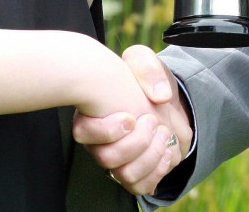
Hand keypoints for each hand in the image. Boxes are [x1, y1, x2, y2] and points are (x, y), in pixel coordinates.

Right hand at [73, 45, 189, 195]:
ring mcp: (116, 160)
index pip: (83, 133)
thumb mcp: (144, 62)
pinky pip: (140, 186)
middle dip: (138, 142)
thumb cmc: (143, 81)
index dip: (108, 130)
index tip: (131, 115)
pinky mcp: (134, 172)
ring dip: (150, 156)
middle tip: (154, 121)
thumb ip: (149, 68)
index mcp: (91, 116)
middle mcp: (98, 143)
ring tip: (164, 135)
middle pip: (107, 159)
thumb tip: (159, 96)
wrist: (163, 100)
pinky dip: (157, 171)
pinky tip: (166, 152)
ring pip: (125, 175)